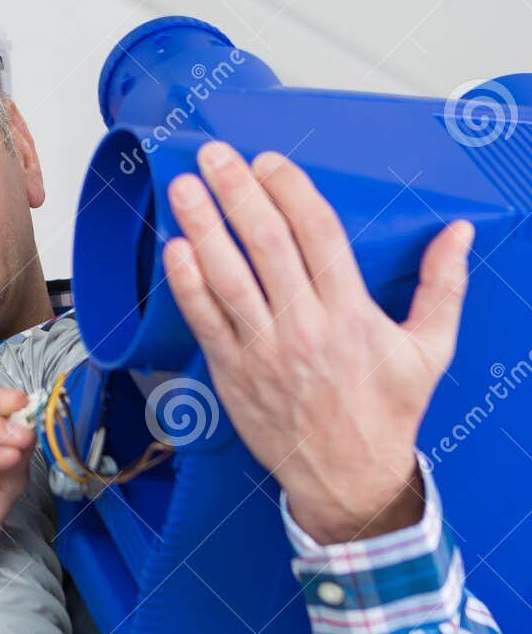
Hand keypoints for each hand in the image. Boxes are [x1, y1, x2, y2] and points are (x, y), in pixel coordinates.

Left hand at [162, 141, 471, 544]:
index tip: (268, 162)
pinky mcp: (233, 372)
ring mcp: (264, 350)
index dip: (290, 192)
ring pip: (227, 276)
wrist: (347, 478)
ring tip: (182, 188)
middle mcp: (306, 327)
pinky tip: (174, 248)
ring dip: (202, 227)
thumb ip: (443, 286)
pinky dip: (186, 282)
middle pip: (266, 245)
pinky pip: (205, 319)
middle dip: (237, 193)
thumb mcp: (431, 349)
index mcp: (353, 314)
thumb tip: (458, 232)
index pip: (318, 235)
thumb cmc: (387, 411)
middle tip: (214, 155)